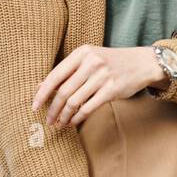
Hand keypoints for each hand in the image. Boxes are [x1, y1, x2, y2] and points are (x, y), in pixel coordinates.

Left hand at [33, 44, 165, 127]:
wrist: (141, 63)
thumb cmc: (110, 62)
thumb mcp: (89, 60)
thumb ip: (67, 72)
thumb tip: (39, 87)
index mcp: (82, 52)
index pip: (55, 75)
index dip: (42, 93)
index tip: (34, 106)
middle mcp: (92, 62)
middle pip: (63, 91)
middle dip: (53, 109)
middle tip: (48, 120)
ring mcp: (102, 76)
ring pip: (75, 102)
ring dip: (64, 116)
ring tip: (59, 123)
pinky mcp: (112, 90)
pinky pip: (88, 108)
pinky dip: (77, 118)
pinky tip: (73, 122)